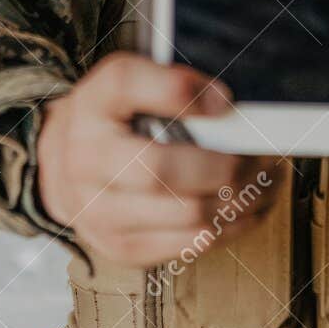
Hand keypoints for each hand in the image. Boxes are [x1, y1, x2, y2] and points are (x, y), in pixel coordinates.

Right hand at [37, 52, 279, 265]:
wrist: (62, 165)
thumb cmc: (110, 119)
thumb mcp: (127, 80)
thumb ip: (169, 81)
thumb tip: (222, 103)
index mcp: (91, 105)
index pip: (127, 85)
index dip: (179, 91)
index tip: (225, 100)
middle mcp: (84, 161)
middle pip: (166, 170)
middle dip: (228, 165)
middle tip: (263, 156)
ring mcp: (99, 212)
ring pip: (187, 215)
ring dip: (241, 201)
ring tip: (267, 184)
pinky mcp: (119, 246)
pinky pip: (187, 244)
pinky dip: (229, 228)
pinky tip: (248, 210)